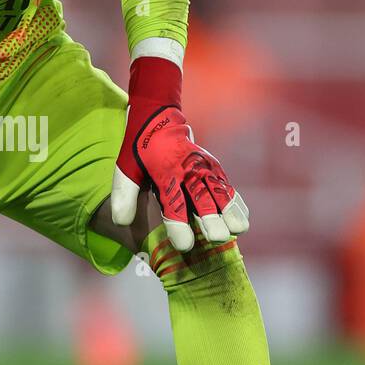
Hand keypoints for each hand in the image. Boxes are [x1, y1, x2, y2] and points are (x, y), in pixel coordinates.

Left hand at [110, 54, 249, 250]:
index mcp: (165, 172)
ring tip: (238, 230)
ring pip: (221, 191)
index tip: (184, 245)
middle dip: (211, 219)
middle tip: (217, 238)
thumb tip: (121, 222)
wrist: (159, 118)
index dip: (178, 224)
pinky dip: (236, 202)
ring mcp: (204, 167)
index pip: (172, 202)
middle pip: (202, 198)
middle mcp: (188, 170)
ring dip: (230, 211)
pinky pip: (228, 185)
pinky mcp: (214, 167)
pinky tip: (243, 219)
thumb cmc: (140, 150)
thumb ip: (123, 195)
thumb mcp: (125, 168)